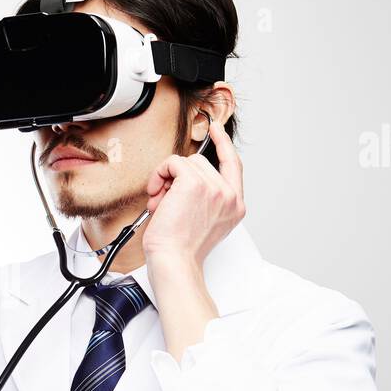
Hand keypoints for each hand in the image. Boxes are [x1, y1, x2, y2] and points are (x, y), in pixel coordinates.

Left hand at [141, 118, 244, 270]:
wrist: (174, 261)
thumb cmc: (180, 250)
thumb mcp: (200, 222)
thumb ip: (202, 199)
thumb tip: (179, 179)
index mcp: (234, 206)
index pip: (234, 165)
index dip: (224, 144)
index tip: (214, 129)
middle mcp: (229, 196)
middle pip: (200, 163)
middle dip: (178, 177)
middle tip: (165, 200)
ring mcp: (214, 188)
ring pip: (185, 162)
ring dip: (166, 178)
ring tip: (160, 203)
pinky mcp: (194, 183)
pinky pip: (173, 162)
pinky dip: (159, 174)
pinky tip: (156, 195)